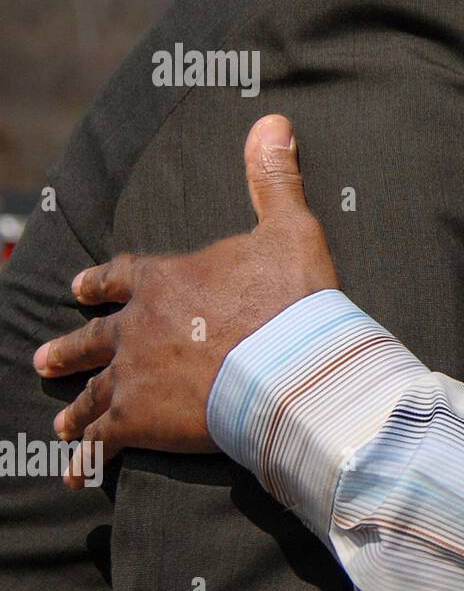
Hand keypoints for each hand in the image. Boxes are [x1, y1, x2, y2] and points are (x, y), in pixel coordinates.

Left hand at [34, 115, 338, 486]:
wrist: (290, 366)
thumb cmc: (291, 298)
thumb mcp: (289, 227)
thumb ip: (272, 178)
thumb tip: (273, 120)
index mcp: (164, 278)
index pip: (121, 275)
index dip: (101, 282)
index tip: (78, 287)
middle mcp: (136, 326)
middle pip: (94, 337)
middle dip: (71, 348)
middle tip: (45, 359)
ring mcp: (132, 376)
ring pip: (92, 391)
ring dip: (76, 404)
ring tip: (59, 420)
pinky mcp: (138, 422)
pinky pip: (102, 443)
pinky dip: (87, 457)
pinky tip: (74, 471)